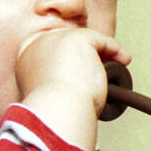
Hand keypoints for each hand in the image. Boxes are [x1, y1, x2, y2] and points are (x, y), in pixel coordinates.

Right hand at [16, 26, 131, 117]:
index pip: (51, 50)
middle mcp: (38, 43)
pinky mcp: (78, 38)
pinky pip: (101, 40)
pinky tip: (124, 61)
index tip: (84, 72)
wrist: (57, 111)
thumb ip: (55, 84)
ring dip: (104, 54)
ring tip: (116, 71)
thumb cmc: (55, 112)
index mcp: (25, 58)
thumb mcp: (48, 95)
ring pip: (86, 42)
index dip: (70, 59)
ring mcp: (58, 37)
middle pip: (69, 43)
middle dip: (87, 55)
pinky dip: (115, 50)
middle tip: (104, 70)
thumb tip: (75, 86)